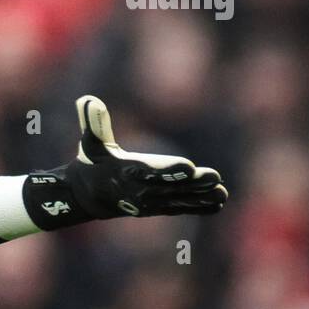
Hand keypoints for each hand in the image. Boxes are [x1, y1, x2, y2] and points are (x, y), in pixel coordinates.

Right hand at [64, 94, 227, 219]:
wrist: (90, 196)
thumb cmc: (94, 163)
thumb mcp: (91, 144)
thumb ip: (94, 124)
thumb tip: (87, 100)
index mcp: (127, 173)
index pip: (150, 172)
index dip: (169, 170)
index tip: (189, 166)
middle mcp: (140, 191)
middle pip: (171, 187)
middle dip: (193, 184)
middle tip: (215, 178)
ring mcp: (150, 202)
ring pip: (179, 199)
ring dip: (201, 197)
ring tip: (222, 194)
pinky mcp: (158, 206)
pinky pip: (180, 207)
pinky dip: (198, 207)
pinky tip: (218, 203)